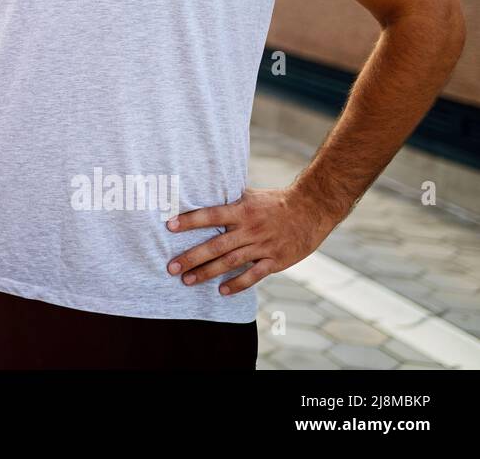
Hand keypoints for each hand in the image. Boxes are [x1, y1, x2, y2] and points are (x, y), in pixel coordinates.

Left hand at [164, 186, 339, 295]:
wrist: (311, 209)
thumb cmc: (275, 201)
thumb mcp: (250, 195)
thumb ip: (228, 200)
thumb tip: (201, 191)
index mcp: (242, 210)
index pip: (211, 215)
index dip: (190, 220)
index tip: (169, 226)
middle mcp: (250, 229)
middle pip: (216, 245)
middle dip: (192, 257)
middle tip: (171, 267)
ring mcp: (262, 246)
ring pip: (230, 262)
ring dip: (207, 272)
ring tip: (187, 280)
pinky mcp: (275, 260)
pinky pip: (254, 275)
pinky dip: (237, 284)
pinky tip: (221, 291)